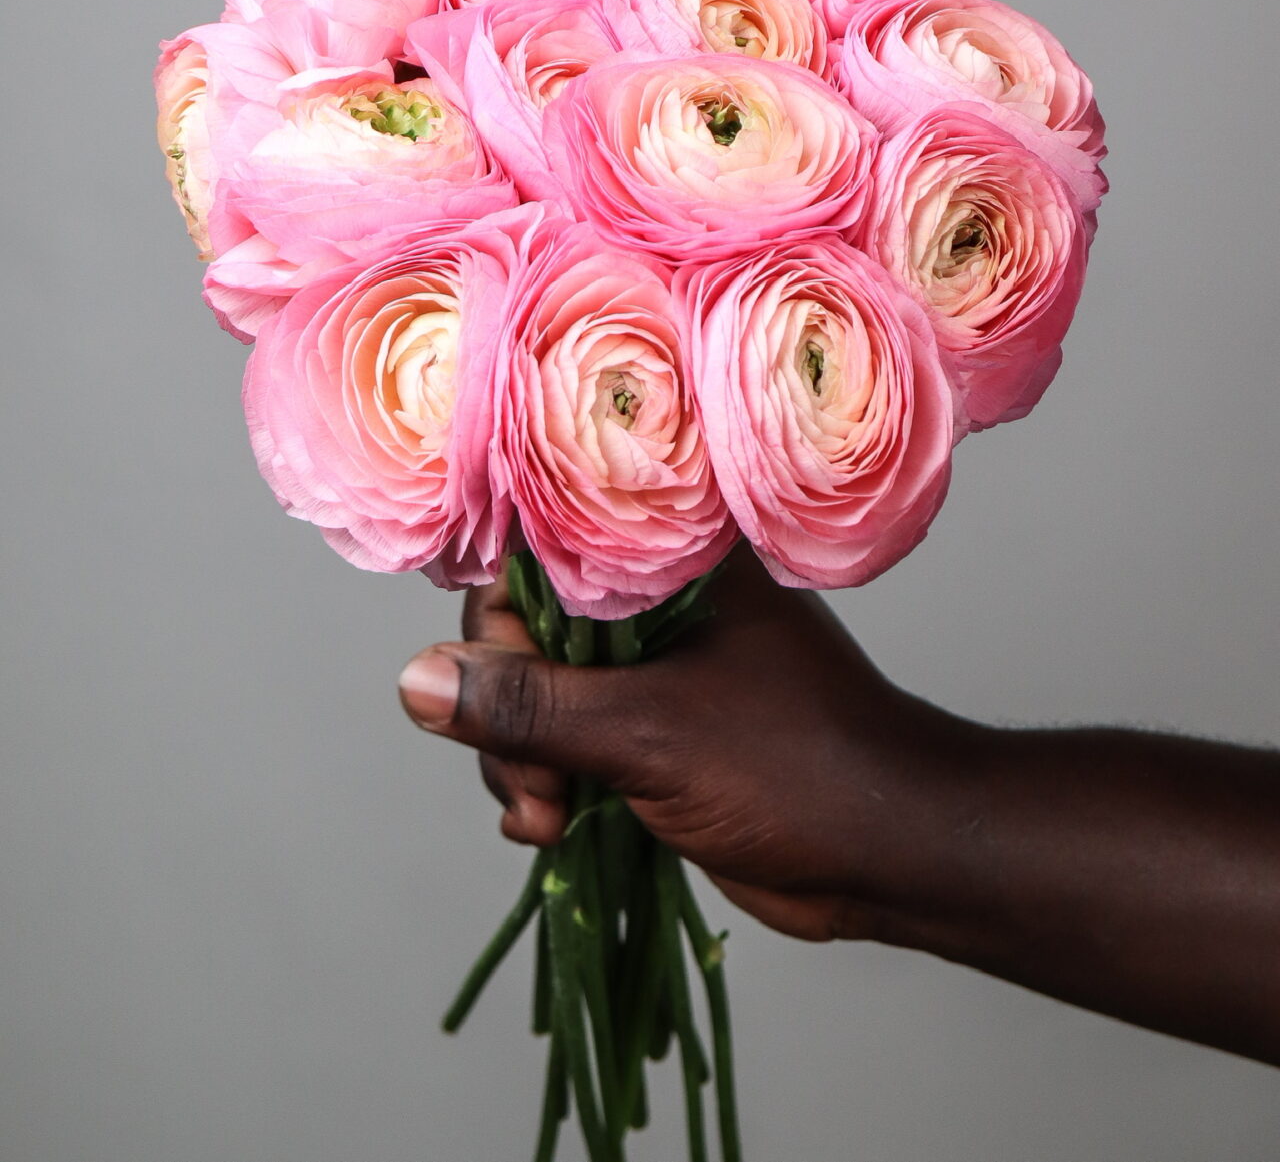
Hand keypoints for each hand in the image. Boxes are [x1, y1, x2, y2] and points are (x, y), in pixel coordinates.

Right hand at [397, 544, 962, 941]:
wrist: (886, 852)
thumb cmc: (794, 767)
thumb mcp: (647, 734)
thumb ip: (528, 706)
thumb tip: (415, 680)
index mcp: (670, 562)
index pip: (538, 552)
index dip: (496, 622)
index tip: (486, 692)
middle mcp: (656, 603)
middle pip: (523, 633)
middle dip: (507, 715)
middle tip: (535, 785)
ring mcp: (652, 668)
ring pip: (536, 695)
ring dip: (521, 762)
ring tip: (549, 819)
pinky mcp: (650, 730)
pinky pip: (565, 741)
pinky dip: (545, 784)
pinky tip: (550, 829)